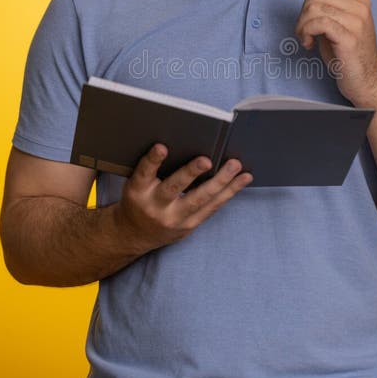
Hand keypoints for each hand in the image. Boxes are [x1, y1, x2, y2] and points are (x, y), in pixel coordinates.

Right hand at [116, 144, 251, 252]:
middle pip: (174, 187)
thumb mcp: (137, 183)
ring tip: (235, 165)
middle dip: (191, 173)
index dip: (152, 160)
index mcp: (138, 191)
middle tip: (206, 160)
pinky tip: (241, 180)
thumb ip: (154, 168)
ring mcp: (173, 218)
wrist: (134, 234)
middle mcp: (154, 206)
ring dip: (221, 181)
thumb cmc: (139, 199)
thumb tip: (186, 143)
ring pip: (200, 199)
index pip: (144, 173)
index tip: (162, 147)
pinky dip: (228, 192)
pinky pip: (211, 208)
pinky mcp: (189, 226)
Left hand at [286, 0, 376, 105]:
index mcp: (359, 0)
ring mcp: (357, 22)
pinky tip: (309, 44)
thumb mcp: (339, 23)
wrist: (366, 81)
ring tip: (306, 39)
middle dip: (302, 11)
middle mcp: (360, 7)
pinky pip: (318, 23)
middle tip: (304, 30)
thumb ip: (327, 6)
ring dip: (302, 25)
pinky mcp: (349, 38)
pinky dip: (306, 32)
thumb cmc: (348, 54)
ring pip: (314, 8)